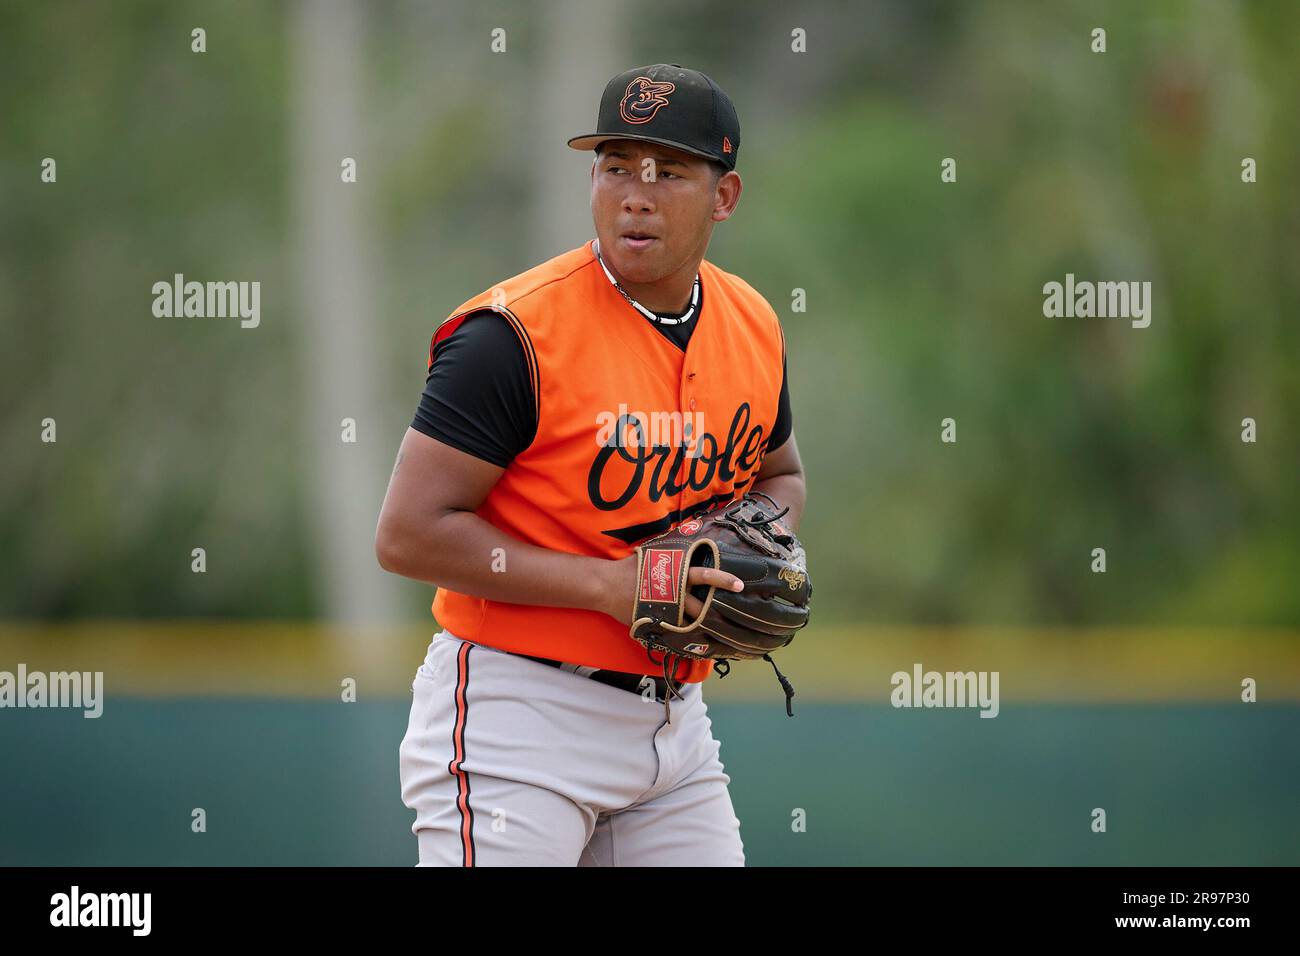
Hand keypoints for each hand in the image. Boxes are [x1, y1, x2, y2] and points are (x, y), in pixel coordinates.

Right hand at [599, 553, 744, 626]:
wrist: (607, 585)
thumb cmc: (631, 567)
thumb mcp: (655, 554)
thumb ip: (673, 552)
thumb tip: (689, 537)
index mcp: (676, 573)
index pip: (704, 575)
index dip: (723, 579)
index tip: (739, 584)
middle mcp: (674, 592)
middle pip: (701, 604)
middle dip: (717, 610)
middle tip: (735, 615)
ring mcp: (666, 609)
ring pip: (690, 620)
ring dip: (702, 623)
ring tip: (717, 629)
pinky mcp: (656, 621)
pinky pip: (675, 630)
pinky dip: (684, 633)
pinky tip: (693, 638)